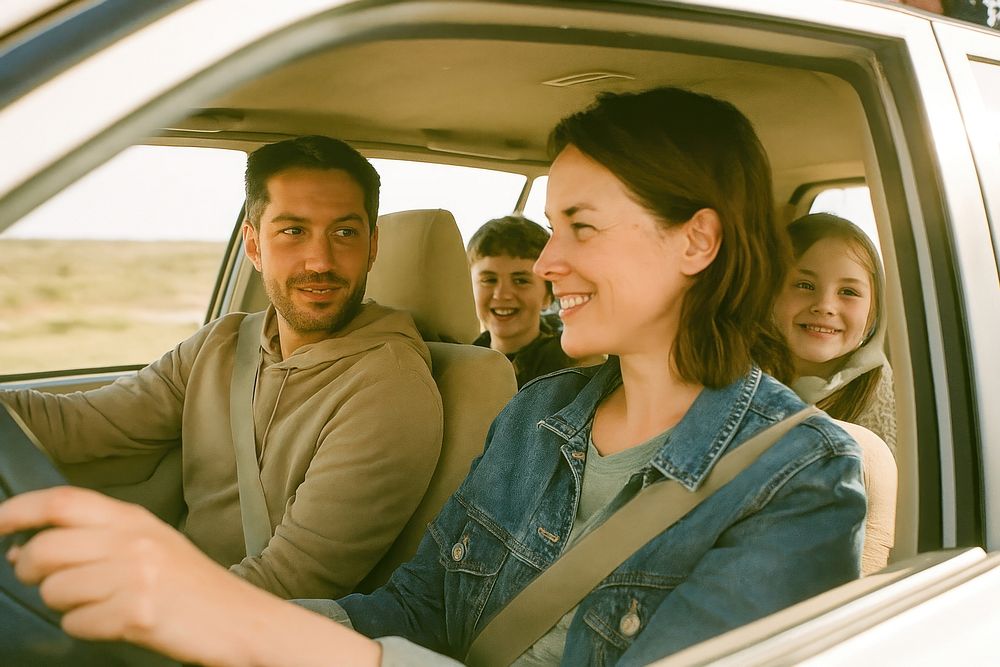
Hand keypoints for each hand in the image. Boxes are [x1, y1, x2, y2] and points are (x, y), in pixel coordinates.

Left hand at [0, 486, 272, 664]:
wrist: (240, 621)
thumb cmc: (192, 587)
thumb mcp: (150, 544)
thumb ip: (95, 539)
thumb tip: (24, 549)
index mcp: (134, 518)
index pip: (61, 502)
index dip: (18, 511)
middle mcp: (133, 540)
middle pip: (46, 548)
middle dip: (32, 571)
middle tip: (50, 582)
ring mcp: (136, 576)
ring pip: (55, 591)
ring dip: (66, 605)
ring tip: (101, 605)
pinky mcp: (136, 613)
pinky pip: (76, 624)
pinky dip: (88, 629)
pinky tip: (117, 623)